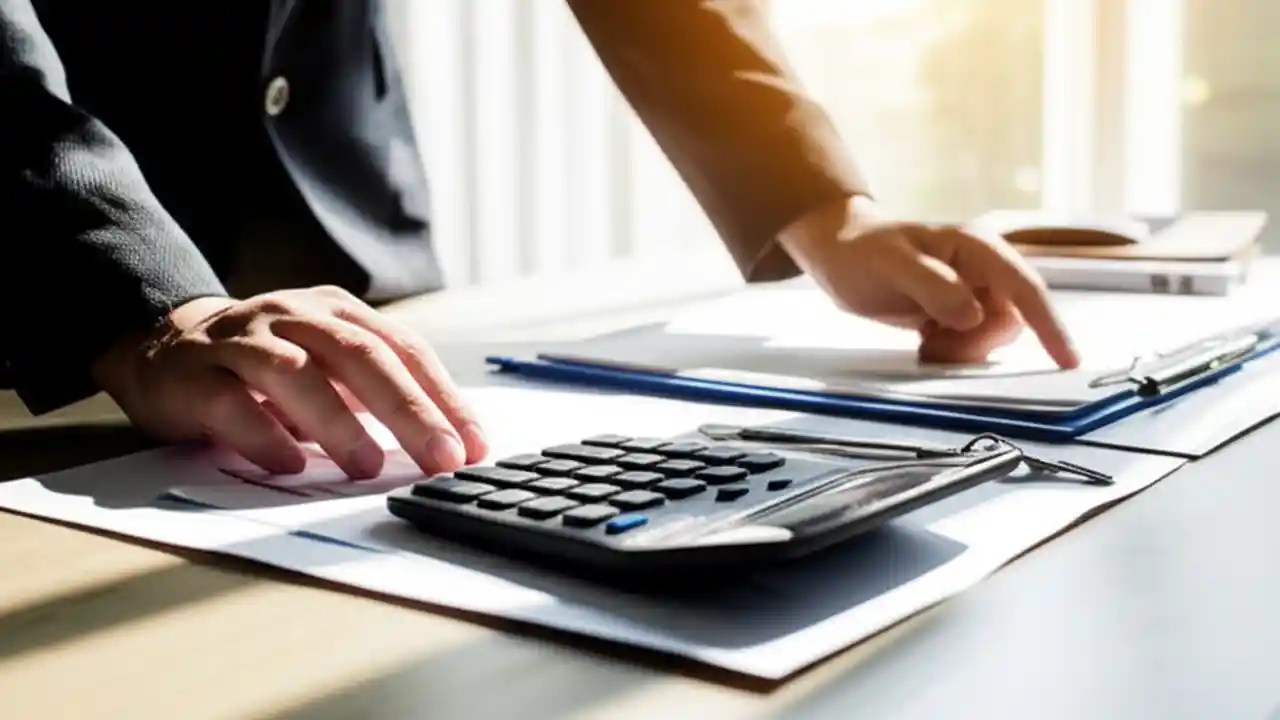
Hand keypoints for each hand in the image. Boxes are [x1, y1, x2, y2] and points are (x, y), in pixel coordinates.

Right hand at [92, 287, 487, 477]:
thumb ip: (380, 395)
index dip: (443, 397)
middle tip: (441, 457)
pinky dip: (262, 434)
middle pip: (360, 356)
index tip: (474, 445)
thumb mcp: (331, 368)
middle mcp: (294, 316)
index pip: (404, 349)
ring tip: (369, 465)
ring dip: (338, 421)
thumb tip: (449, 443)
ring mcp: (241, 341)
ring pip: (295, 372)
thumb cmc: (268, 369)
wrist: (163, 349)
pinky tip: (290, 463)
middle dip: (409, 410)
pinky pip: (230, 403)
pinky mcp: (194, 376)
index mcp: (338, 312)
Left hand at [778, 196, 1078, 367]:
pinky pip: (973, 341)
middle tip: (930, 344)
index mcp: (977, 247)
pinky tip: (925, 339)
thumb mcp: (892, 266)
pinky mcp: (959, 310)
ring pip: (992, 335)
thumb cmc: (861, 251)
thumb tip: (973, 315)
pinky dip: (952, 350)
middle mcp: (984, 267)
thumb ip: (934, 288)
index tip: (1067, 360)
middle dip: (976, 343)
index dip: (1050, 325)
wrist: (837, 252)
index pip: (1025, 288)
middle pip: (1009, 320)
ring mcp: (973, 289)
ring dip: (962, 349)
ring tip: (923, 339)